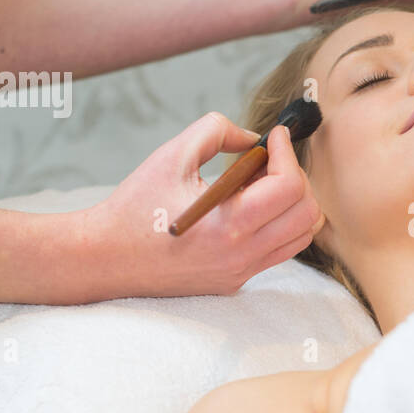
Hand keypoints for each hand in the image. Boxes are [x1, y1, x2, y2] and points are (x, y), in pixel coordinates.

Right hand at [81, 112, 323, 298]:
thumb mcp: (171, 155)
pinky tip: (247, 206)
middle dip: (296, 177)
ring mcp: (241, 272)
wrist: (105, 258)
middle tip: (267, 160)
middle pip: (308, 214)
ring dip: (292, 203)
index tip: (275, 136)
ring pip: (301, 236)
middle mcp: (242, 255)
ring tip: (257, 183)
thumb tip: (255, 138)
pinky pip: (279, 250)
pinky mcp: (235, 280)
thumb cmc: (135, 207)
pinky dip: (277, 223)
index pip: (290, 188)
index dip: (288, 153)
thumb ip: (217, 132)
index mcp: (229, 225)